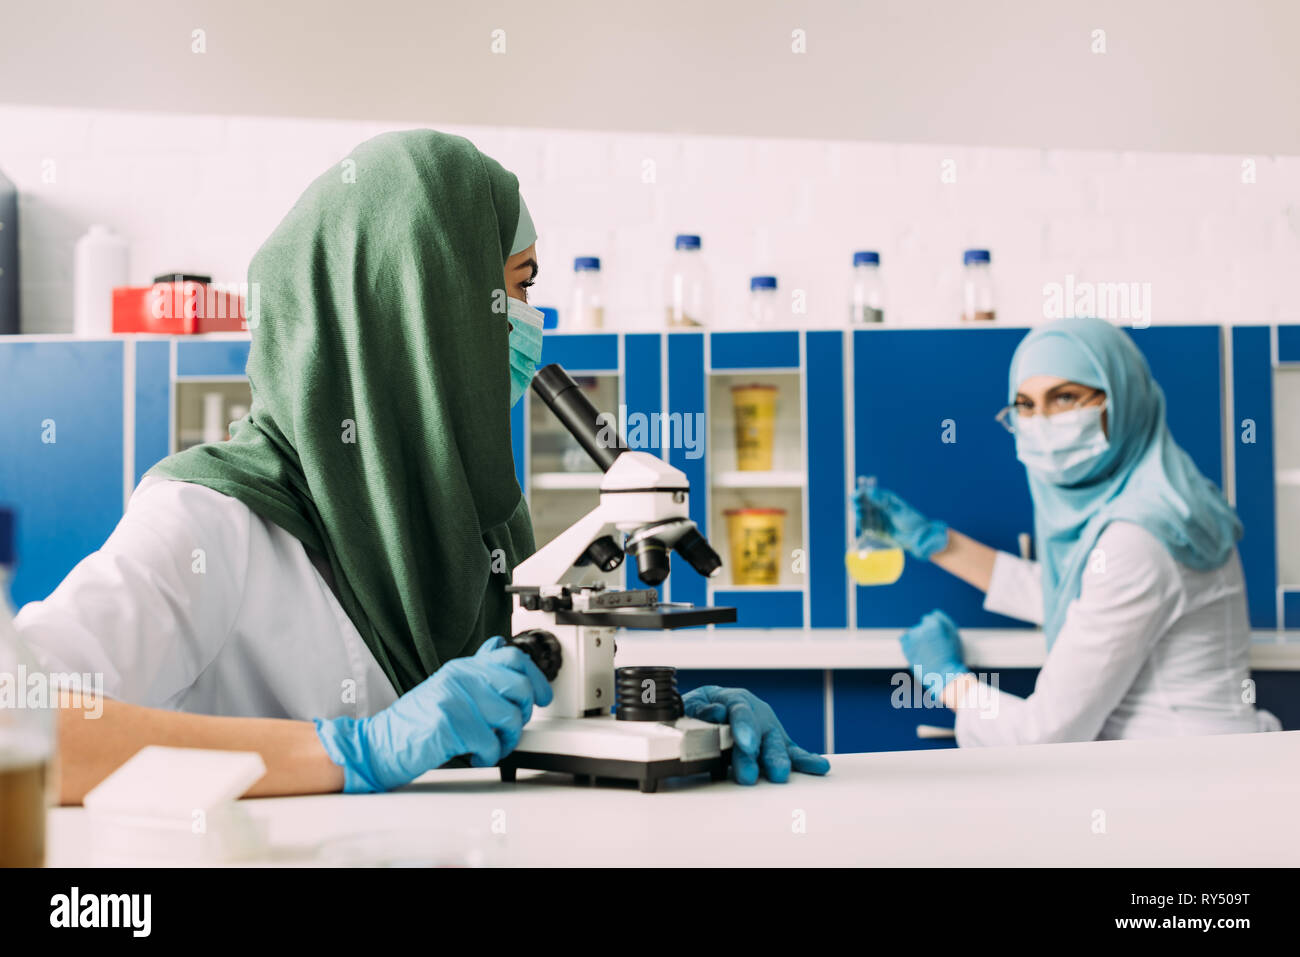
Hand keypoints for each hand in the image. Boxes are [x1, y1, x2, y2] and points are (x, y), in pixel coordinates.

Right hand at [313, 636, 552, 792]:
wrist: (380, 744)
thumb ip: (476, 671)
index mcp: (463, 668)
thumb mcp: (448, 687)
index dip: (536, 678)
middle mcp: (462, 677)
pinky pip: (490, 742)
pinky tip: (475, 756)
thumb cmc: (416, 723)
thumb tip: (500, 647)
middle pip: (519, 687)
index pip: (512, 657)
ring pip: (510, 717)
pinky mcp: (451, 723)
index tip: (542, 696)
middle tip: (510, 728)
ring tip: (491, 746)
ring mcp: (456, 698)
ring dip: (507, 741)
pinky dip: (488, 756)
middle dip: (523, 714)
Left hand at [682, 686, 830, 784]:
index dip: (744, 726)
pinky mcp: (775, 743)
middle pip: (762, 730)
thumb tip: (717, 713)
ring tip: (779, 774)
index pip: (739, 709)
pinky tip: (820, 767)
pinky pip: (791, 751)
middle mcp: (755, 711)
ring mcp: (767, 728)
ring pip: (776, 743)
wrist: (703, 711)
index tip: (746, 744)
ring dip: (778, 759)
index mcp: (731, 698)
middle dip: (760, 752)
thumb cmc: (696, 711)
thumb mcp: (690, 706)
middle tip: (754, 772)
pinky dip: (805, 760)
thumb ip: (700, 710)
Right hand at [854, 483, 949, 559]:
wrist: (919, 537)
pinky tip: (865, 527)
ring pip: (863, 516)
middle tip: (857, 509)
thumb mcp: (898, 510)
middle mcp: (880, 508)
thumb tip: (870, 491)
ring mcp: (878, 519)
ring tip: (861, 517)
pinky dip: (864, 527)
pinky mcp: (878, 531)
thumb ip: (883, 502)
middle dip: (858, 505)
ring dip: (860, 516)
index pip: (869, 493)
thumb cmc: (912, 520)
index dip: (860, 494)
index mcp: (885, 499)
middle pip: (863, 504)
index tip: (854, 496)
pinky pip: (866, 528)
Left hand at [900, 609, 967, 694]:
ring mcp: (912, 639)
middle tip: (933, 647)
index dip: (934, 629)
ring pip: (912, 632)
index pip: (929, 618)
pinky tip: (915, 650)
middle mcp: (921, 629)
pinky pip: (903, 640)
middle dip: (925, 634)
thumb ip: (943, 620)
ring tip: (926, 651)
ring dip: (917, 639)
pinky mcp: (906, 648)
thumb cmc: (952, 655)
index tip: (938, 638)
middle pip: (921, 626)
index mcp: (934, 624)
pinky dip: (908, 643)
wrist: (944, 675)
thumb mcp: (953, 635)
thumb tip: (933, 612)